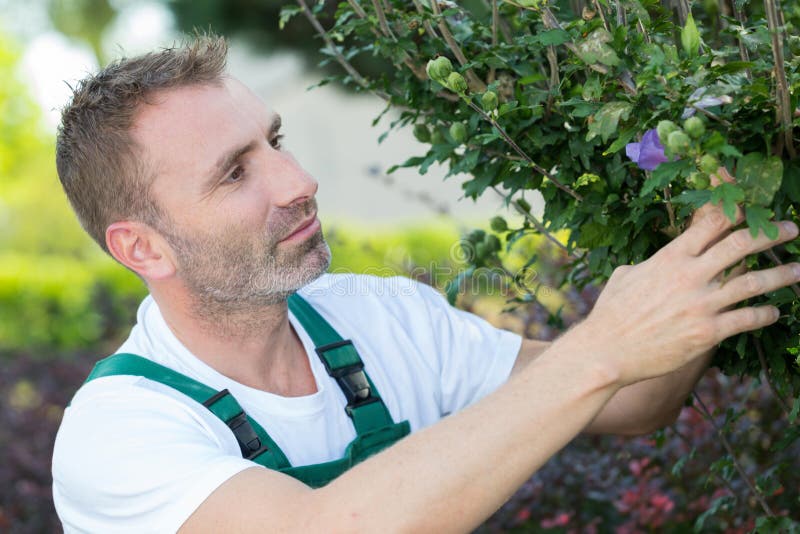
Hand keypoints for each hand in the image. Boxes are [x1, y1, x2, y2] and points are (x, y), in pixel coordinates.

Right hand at [578, 171, 799, 385]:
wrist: (607, 352)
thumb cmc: (610, 314)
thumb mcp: (625, 276)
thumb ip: (648, 265)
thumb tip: (654, 263)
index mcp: (670, 257)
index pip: (712, 222)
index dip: (736, 210)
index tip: (753, 208)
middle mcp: (690, 276)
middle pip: (742, 244)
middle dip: (772, 233)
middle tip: (790, 228)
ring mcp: (701, 304)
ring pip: (754, 282)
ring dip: (782, 275)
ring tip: (798, 271)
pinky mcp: (708, 332)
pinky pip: (748, 319)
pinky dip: (765, 314)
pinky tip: (774, 312)